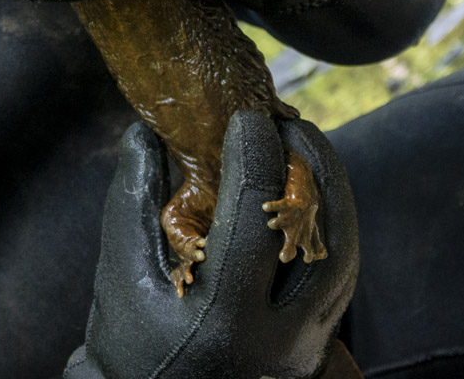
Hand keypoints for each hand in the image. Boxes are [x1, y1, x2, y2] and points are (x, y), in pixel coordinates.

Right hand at [64, 111, 359, 378]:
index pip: (252, 216)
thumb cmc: (130, 336)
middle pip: (323, 240)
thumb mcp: (120, 268)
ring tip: (307, 151)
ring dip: (333, 195)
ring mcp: (304, 346)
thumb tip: (145, 132)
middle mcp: (276, 336)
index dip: (253, 156)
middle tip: (293, 126)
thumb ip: (133, 196)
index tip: (245, 118)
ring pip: (342, 258)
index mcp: (221, 315)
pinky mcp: (316, 346)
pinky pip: (339, 277)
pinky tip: (310, 195)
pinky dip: (331, 227)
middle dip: (315, 170)